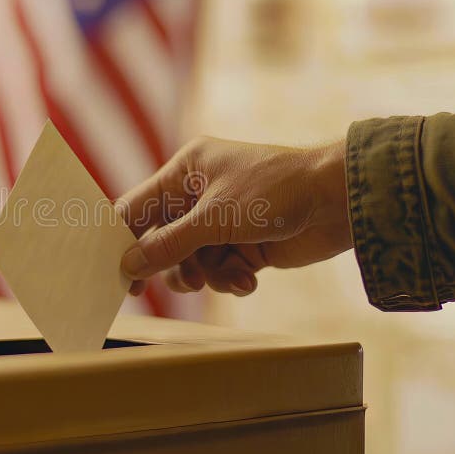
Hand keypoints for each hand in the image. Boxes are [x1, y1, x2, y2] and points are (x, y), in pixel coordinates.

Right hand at [116, 136, 351, 296]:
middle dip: (173, 263)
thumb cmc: (274, 190)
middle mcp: (200, 194)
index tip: (115, 274)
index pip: (138, 207)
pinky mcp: (245, 243)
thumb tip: (129, 264)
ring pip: (191, 259)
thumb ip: (169, 244)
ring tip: (223, 276)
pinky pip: (220, 268)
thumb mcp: (214, 218)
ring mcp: (223, 220)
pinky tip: (249, 280)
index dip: (123, 240)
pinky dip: (231, 277)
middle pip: (163, 239)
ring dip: (206, 274)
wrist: (339, 201)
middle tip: (183, 282)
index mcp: (185, 171)